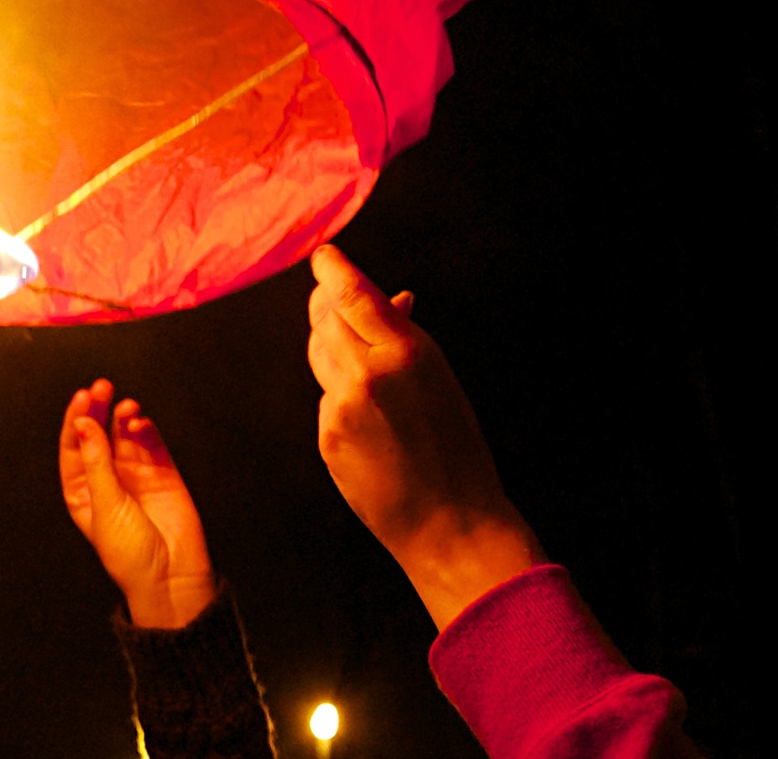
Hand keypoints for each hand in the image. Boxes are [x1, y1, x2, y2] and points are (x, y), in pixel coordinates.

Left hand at [58, 379, 218, 629]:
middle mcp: (107, 480)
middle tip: (101, 388)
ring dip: (122, 417)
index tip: (82, 398)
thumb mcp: (105, 507)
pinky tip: (139, 422)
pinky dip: (145, 429)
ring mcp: (135, 475)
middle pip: (98, 435)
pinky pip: (150, 444)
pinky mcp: (162, 473)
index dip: (76, 421)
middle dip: (98, 410)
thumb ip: (97, 462)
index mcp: (83, 492)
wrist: (172, 577)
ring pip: (124, 435)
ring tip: (125, 406)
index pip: (74, 448)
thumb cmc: (131, 555)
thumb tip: (85, 424)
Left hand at [306, 244, 543, 630]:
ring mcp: (343, 407)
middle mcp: (369, 374)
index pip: (355, 294)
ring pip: (321, 357)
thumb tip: (393, 298)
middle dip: (325, 305)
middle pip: (326, 320)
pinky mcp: (327, 437)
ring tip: (361, 361)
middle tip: (326, 294)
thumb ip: (407, 338)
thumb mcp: (442, 380)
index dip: (332, 269)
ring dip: (332, 347)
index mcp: (408, 352)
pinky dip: (340, 398)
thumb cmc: (457, 447)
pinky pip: (327, 400)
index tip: (322, 255)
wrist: (451, 522)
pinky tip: (371, 421)